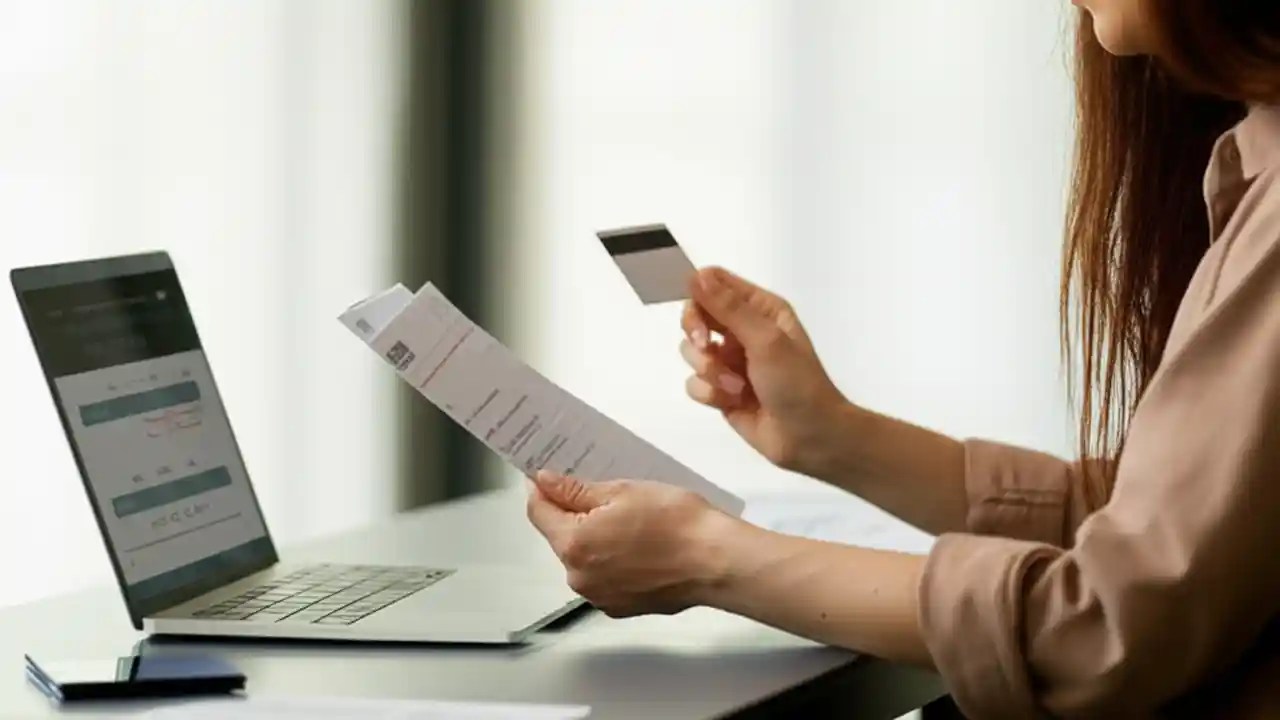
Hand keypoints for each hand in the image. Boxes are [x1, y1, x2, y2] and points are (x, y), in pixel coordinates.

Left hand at [525, 471, 733, 617]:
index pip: (537, 512)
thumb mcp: (622, 491)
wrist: (716, 562)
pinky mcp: (620, 606)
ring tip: (628, 519)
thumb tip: (544, 481)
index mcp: (574, 544)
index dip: (540, 489)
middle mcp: (579, 577)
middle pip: (560, 536)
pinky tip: (638, 544)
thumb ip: (576, 489)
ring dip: (594, 537)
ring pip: (582, 557)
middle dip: (573, 513)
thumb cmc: (676, 523)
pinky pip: (603, 576)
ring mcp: (599, 596)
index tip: (545, 475)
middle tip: (601, 491)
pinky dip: (611, 559)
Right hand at [681, 266, 849, 474]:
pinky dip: (711, 393)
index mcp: (760, 308)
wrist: (811, 438)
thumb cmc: (797, 383)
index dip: (698, 294)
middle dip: (696, 334)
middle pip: (695, 314)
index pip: (715, 283)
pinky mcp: (720, 390)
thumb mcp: (765, 339)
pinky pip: (695, 383)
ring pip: (691, 351)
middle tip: (707, 347)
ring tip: (736, 387)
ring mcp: (730, 361)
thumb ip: (728, 307)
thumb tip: (696, 275)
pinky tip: (734, 402)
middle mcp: (743, 330)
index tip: (697, 315)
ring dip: (710, 371)